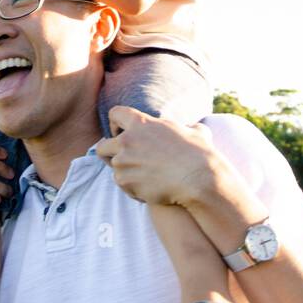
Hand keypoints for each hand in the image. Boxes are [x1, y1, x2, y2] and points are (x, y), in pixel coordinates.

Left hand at [94, 106, 218, 206]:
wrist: (197, 179)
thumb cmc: (199, 154)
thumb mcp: (195, 132)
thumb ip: (187, 129)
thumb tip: (195, 129)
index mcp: (141, 124)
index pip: (115, 114)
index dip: (115, 123)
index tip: (121, 132)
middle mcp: (127, 141)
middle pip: (102, 146)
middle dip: (109, 154)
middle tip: (124, 160)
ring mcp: (124, 162)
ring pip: (114, 168)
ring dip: (127, 173)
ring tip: (146, 178)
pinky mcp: (125, 181)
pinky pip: (123, 185)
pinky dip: (133, 189)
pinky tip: (150, 189)